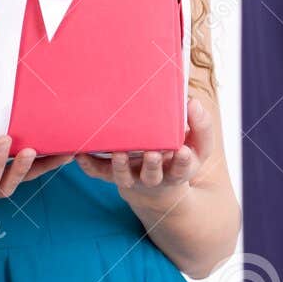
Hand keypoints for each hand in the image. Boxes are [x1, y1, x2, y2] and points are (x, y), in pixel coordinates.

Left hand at [75, 96, 213, 207]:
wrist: (156, 179)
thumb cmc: (179, 153)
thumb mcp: (198, 144)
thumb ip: (201, 125)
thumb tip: (193, 102)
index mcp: (177, 170)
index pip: (182, 168)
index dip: (183, 161)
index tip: (182, 151)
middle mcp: (154, 177)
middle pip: (152, 176)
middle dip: (152, 165)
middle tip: (152, 153)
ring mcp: (131, 176)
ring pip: (124, 177)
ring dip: (121, 166)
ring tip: (119, 153)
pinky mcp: (112, 174)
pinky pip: (98, 173)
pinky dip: (89, 165)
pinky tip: (81, 153)